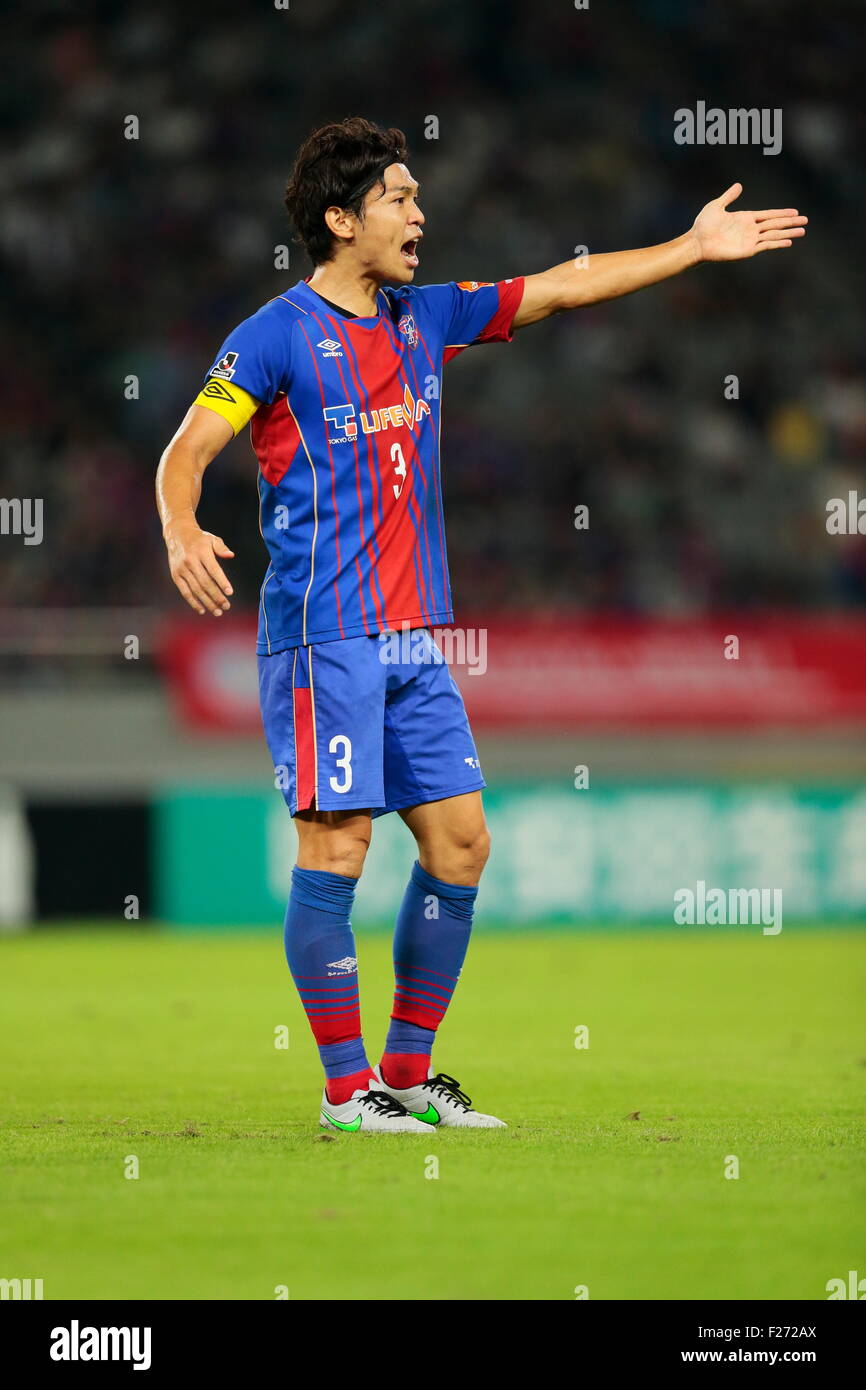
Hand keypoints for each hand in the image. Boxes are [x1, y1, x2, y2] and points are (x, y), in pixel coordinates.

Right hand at [165, 523, 234, 615]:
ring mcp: (181, 569)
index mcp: (201, 552)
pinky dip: (193, 602)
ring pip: (196, 589)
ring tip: (218, 611)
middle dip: (217, 596)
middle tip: (226, 606)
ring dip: (207, 602)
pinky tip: (202, 610)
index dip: (222, 582)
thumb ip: (221, 548)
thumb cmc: (199, 539)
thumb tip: (231, 555)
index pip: (213, 569)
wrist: (177, 535)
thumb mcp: (212, 539)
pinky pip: (185, 591)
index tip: (230, 592)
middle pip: (205, 582)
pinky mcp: (175, 575)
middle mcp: (190, 561)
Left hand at [691, 183, 807, 261]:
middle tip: (806, 221)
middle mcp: (750, 229)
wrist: (697, 242)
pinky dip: (777, 243)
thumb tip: (739, 185)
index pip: (768, 215)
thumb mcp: (716, 206)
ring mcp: (749, 240)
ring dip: (788, 233)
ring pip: (774, 235)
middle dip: (790, 222)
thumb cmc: (703, 225)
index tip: (795, 212)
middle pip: (775, 224)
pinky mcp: (747, 250)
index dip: (782, 213)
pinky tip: (788, 242)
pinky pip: (765, 245)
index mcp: (745, 218)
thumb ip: (729, 196)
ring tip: (802, 232)